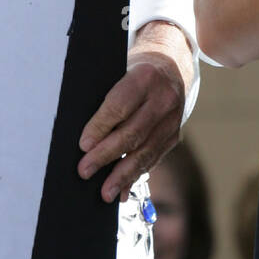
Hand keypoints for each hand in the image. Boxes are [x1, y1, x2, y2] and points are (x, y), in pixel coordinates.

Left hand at [77, 20, 190, 203]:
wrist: (171, 66)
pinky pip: (154, 158)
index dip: (100, 127)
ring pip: (146, 151)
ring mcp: (173, 118)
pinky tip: (122, 189)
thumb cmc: (135, 72)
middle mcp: (164, 98)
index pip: (120, 106)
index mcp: (145, 77)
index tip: (83, 145)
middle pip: (133, 132)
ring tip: (105, 192)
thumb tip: (86, 139)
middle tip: (85, 170)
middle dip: (106, 155)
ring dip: (123, 174)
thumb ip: (108, 100)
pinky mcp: (175, 134)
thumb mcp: (121, 72)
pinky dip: (136, 175)